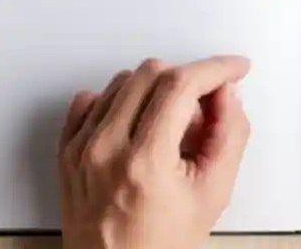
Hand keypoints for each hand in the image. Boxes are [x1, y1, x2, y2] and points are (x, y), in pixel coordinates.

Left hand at [57, 56, 251, 248]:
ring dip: (155, 92)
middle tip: (204, 110)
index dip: (216, 68)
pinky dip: (119, 102)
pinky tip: (137, 127)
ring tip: (170, 130)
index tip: (234, 69)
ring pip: (122, 81)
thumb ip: (229, 137)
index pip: (181, 85)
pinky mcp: (66, 151)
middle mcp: (105, 149)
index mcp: (144, 162)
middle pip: (151, 73)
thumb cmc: (158, 248)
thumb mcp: (213, 195)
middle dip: (188, 81)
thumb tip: (227, 96)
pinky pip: (91, 100)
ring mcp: (80, 148)